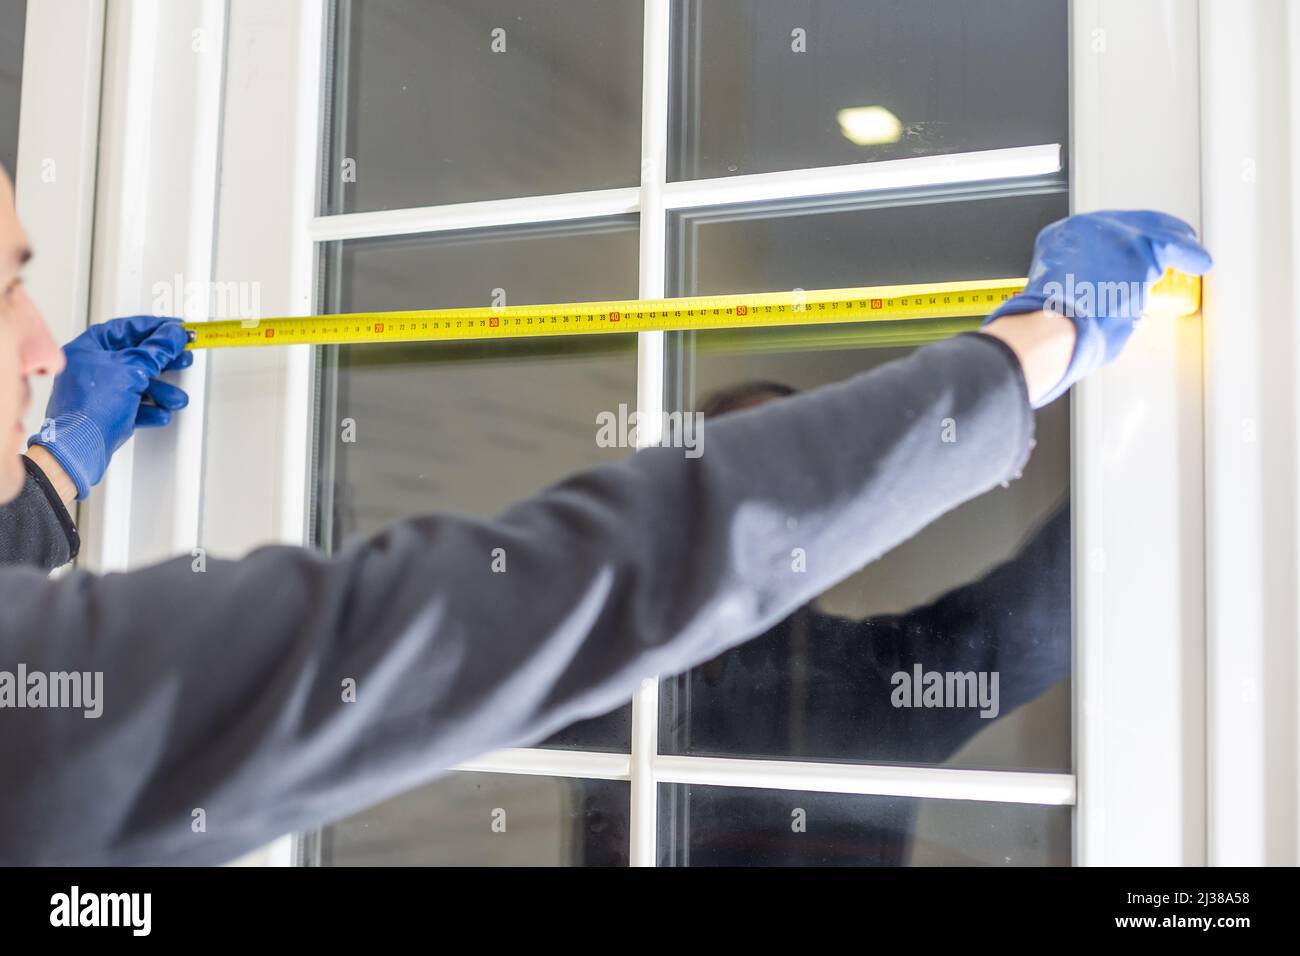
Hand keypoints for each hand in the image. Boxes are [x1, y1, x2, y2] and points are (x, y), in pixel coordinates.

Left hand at [28, 315, 192, 498]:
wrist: (79, 447)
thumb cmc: (89, 409)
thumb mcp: (132, 370)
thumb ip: (156, 351)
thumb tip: (171, 336)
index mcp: (88, 348)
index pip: (126, 328)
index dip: (154, 327)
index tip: (174, 330)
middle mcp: (90, 367)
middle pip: (135, 355)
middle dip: (162, 361)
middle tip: (180, 356)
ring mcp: (96, 391)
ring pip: (137, 382)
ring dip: (160, 390)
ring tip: (174, 396)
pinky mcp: (104, 412)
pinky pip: (133, 404)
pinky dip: (149, 408)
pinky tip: (159, 412)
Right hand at [984, 210, 1212, 405]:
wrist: (1048, 327)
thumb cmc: (1050, 323)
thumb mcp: (1056, 290)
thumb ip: (1081, 282)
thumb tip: (1102, 298)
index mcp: (1060, 237)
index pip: (1101, 229)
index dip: (1126, 236)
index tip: (1138, 243)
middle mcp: (1086, 228)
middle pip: (1132, 222)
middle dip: (1157, 231)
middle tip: (1174, 242)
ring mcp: (1114, 235)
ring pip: (1156, 233)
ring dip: (1177, 245)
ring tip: (1192, 253)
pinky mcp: (1141, 249)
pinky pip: (1175, 250)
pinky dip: (1190, 257)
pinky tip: (1200, 262)